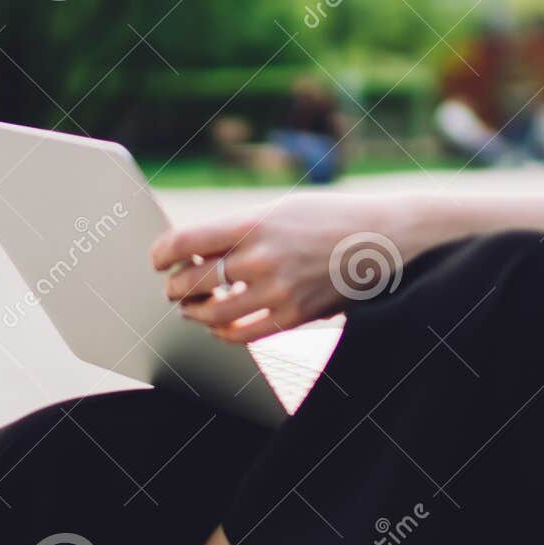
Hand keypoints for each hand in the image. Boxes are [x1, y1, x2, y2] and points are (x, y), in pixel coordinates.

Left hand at [150, 193, 426, 343]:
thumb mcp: (282, 210)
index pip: (186, 242)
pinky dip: (222, 331)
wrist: (385, 239)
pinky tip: (220, 323)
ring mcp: (279, 291)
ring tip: (192, 306)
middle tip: (174, 285)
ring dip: (194, 312)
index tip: (158, 258)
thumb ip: (240, 230)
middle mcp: (263, 258)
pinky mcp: (295, 316)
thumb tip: (195, 252)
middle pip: (193, 282)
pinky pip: (242, 334)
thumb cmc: (329, 219)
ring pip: (213, 313)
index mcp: (256, 223)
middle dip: (174, 286)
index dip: (162, 253)